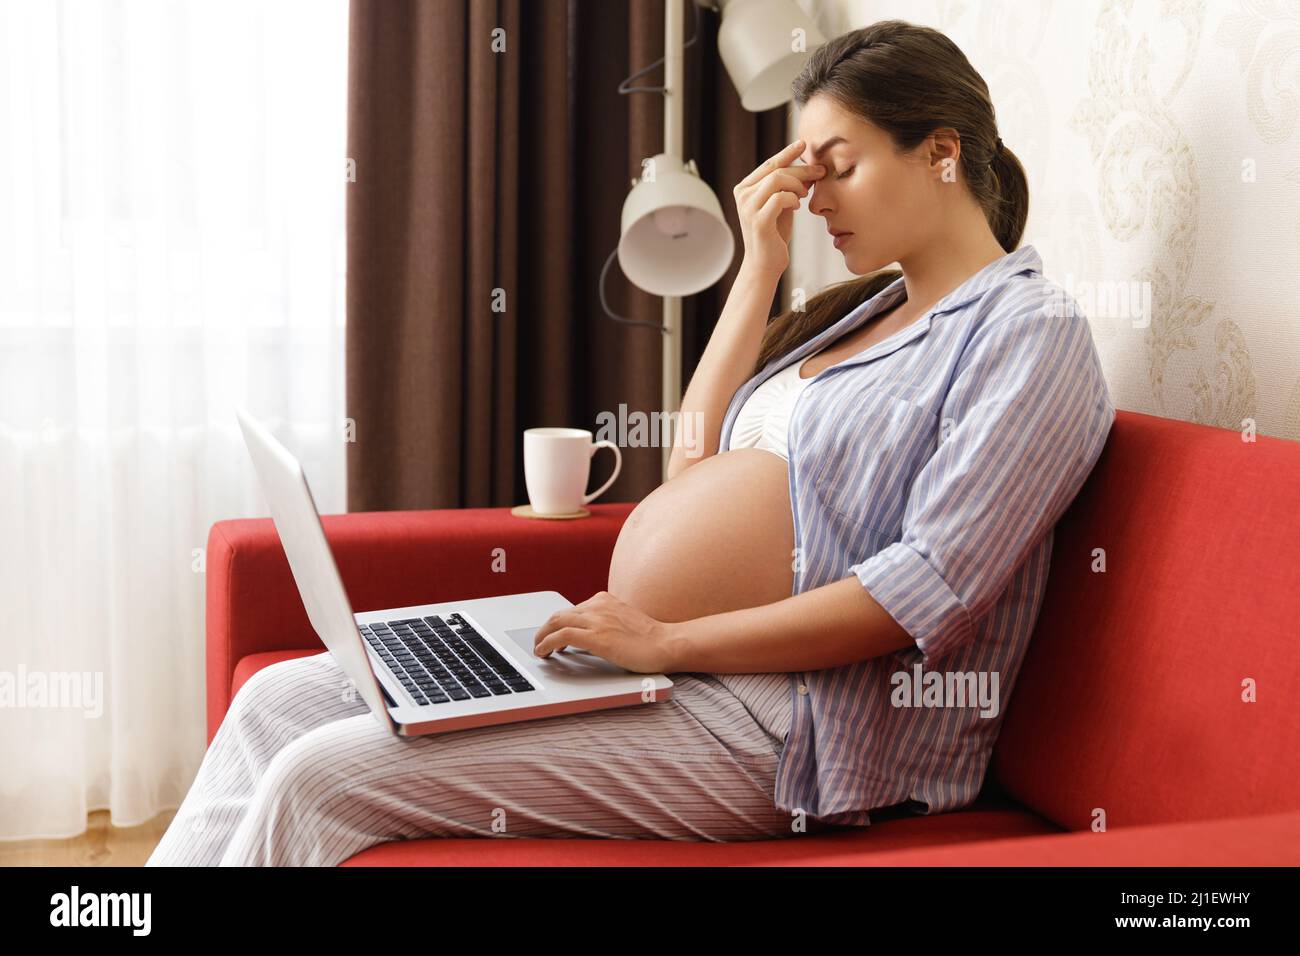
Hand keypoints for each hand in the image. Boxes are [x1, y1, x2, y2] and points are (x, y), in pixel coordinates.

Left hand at [533, 591, 678, 673]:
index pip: (571, 609)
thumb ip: (605, 621)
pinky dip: (547, 643)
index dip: (557, 623)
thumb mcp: (622, 620)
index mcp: (604, 600)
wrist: (666, 644)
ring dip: (542, 637)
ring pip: (556, 623)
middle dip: (544, 629)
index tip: (552, 634)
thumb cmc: (649, 638)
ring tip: (539, 649)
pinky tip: (545, 652)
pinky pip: (562, 636)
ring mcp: (597, 620)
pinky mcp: (597, 637)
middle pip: (559, 614)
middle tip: (539, 642)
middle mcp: (598, 606)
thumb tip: (586, 634)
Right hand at [733, 139, 824, 277]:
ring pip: (777, 180)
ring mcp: (748, 207)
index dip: (787, 153)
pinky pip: (780, 197)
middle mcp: (743, 195)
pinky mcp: (758, 220)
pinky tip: (797, 207)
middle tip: (820, 172)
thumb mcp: (780, 205)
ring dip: (797, 184)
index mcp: (745, 188)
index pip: (769, 164)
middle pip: (776, 170)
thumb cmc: (774, 235)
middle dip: (801, 169)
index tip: (804, 145)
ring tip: (804, 195)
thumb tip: (808, 168)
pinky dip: (793, 199)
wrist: (764, 265)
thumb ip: (787, 187)